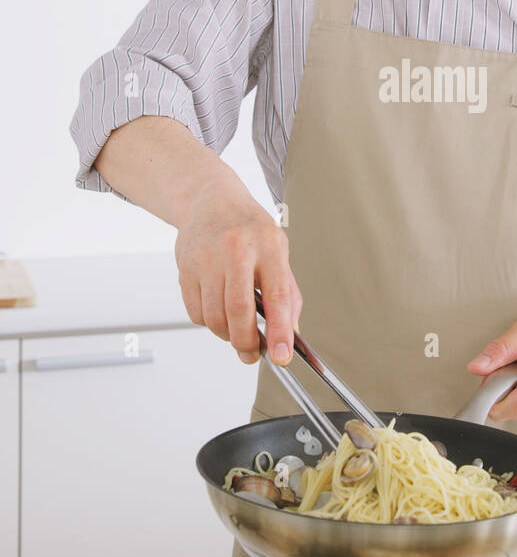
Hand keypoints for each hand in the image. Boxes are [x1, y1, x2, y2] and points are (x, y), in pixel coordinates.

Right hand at [174, 181, 301, 365]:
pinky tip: (218, 310)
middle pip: (238, 311)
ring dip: (227, 335)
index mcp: (268, 245)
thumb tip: (290, 332)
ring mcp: (207, 258)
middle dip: (247, 342)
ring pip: (215, 317)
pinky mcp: (185, 268)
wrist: (210, 200)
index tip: (281, 356)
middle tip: (253, 354)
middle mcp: (236, 249)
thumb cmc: (249, 228)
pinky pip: (195, 313)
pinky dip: (209, 322)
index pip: (276, 295)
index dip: (279, 330)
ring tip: (236, 329)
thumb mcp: (278, 250)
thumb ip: (288, 292)